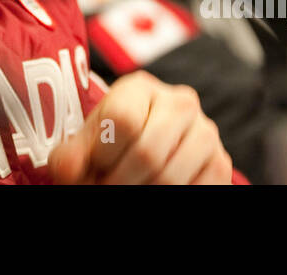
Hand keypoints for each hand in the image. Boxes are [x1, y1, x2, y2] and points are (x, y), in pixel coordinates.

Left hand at [48, 70, 232, 183]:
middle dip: (119, 182)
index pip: (123, 120)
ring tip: (126, 190)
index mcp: (140, 88)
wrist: (149, 144)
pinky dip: (169, 198)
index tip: (93, 171)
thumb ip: (72, 152)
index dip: (102, 155)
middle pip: (147, 153)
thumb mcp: (90, 139)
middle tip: (106, 188)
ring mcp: (205, 132)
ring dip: (141, 193)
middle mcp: (180, 103)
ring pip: (170, 177)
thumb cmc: (114, 142)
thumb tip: (66, 168)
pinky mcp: (220, 163)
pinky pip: (196, 190)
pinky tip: (152, 191)